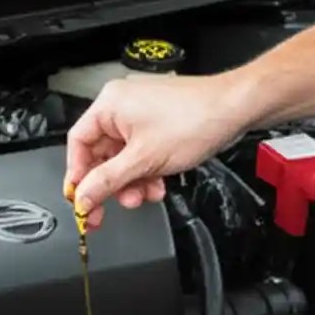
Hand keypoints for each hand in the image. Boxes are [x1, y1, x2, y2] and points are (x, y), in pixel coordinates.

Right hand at [64, 74, 251, 229]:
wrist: (236, 109)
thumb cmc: (196, 120)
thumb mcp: (143, 160)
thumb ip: (107, 182)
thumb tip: (82, 197)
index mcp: (109, 105)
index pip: (78, 144)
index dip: (78, 175)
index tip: (82, 200)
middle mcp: (121, 105)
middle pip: (101, 154)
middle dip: (112, 184)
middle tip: (109, 209)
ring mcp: (140, 113)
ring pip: (123, 157)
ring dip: (132, 181)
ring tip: (145, 194)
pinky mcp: (157, 122)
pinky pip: (140, 152)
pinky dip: (146, 171)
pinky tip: (158, 183)